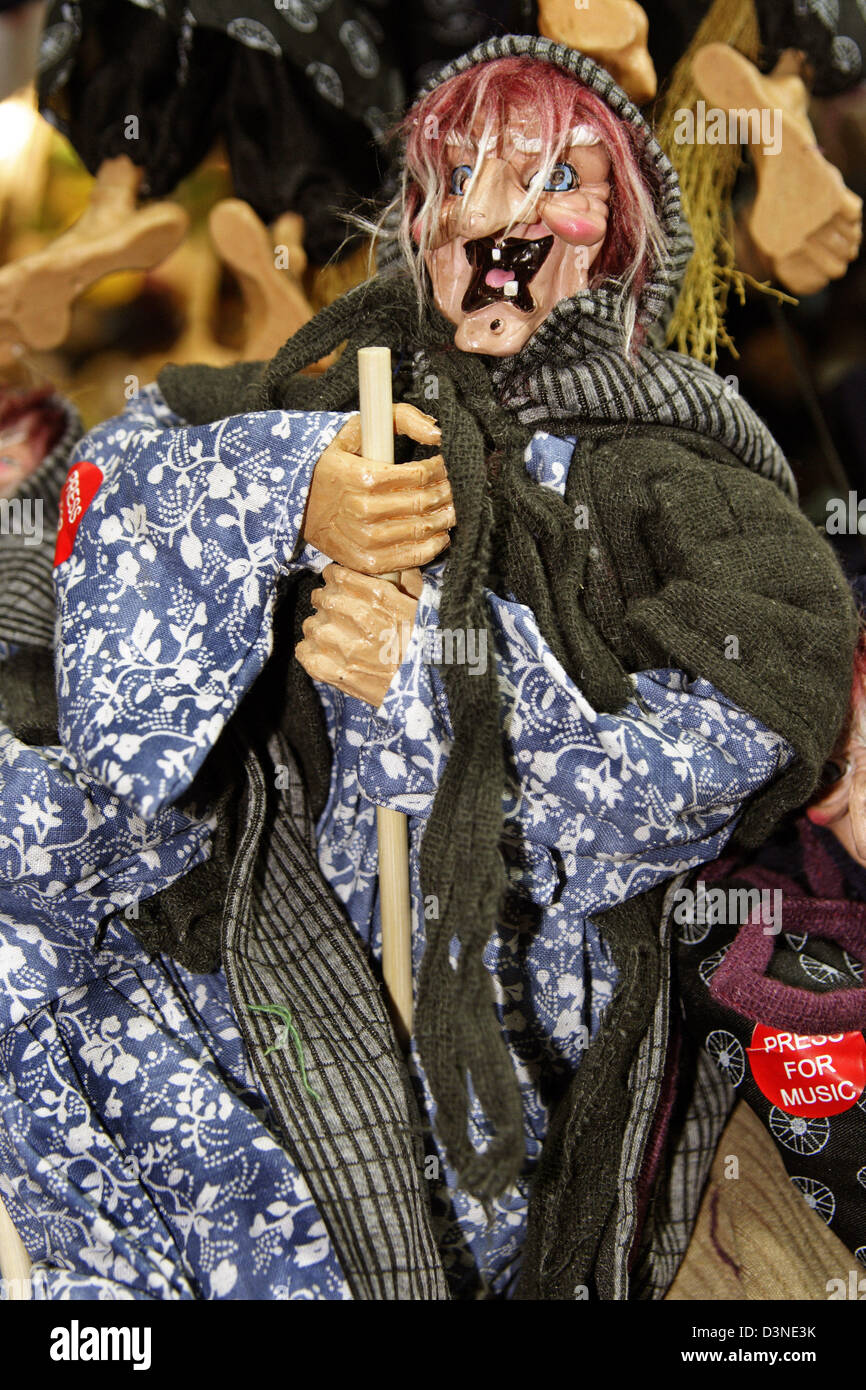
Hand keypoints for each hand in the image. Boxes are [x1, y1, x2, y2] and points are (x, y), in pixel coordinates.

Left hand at [295, 563, 420, 705]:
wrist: (424, 688)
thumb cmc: (424, 645)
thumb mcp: (422, 605)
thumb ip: (406, 579)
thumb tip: (387, 562)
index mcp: (382, 599)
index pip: (339, 576)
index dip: (334, 577)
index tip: (335, 580)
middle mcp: (361, 620)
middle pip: (323, 598)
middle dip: (324, 599)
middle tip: (329, 605)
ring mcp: (347, 649)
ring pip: (312, 626)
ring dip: (317, 626)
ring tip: (327, 632)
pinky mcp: (337, 675)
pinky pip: (305, 654)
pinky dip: (308, 651)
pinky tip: (320, 651)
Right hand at [302, 404, 455, 574]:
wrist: (299, 506)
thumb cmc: (332, 466)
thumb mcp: (356, 431)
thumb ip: (400, 418)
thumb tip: (436, 431)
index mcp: (364, 477)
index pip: (419, 475)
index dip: (439, 470)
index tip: (444, 465)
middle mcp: (365, 511)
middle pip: (423, 503)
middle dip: (446, 494)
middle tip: (454, 488)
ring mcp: (366, 540)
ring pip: (421, 530)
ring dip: (443, 519)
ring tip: (450, 509)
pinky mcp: (366, 562)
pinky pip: (410, 558)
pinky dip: (432, 547)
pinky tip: (440, 535)